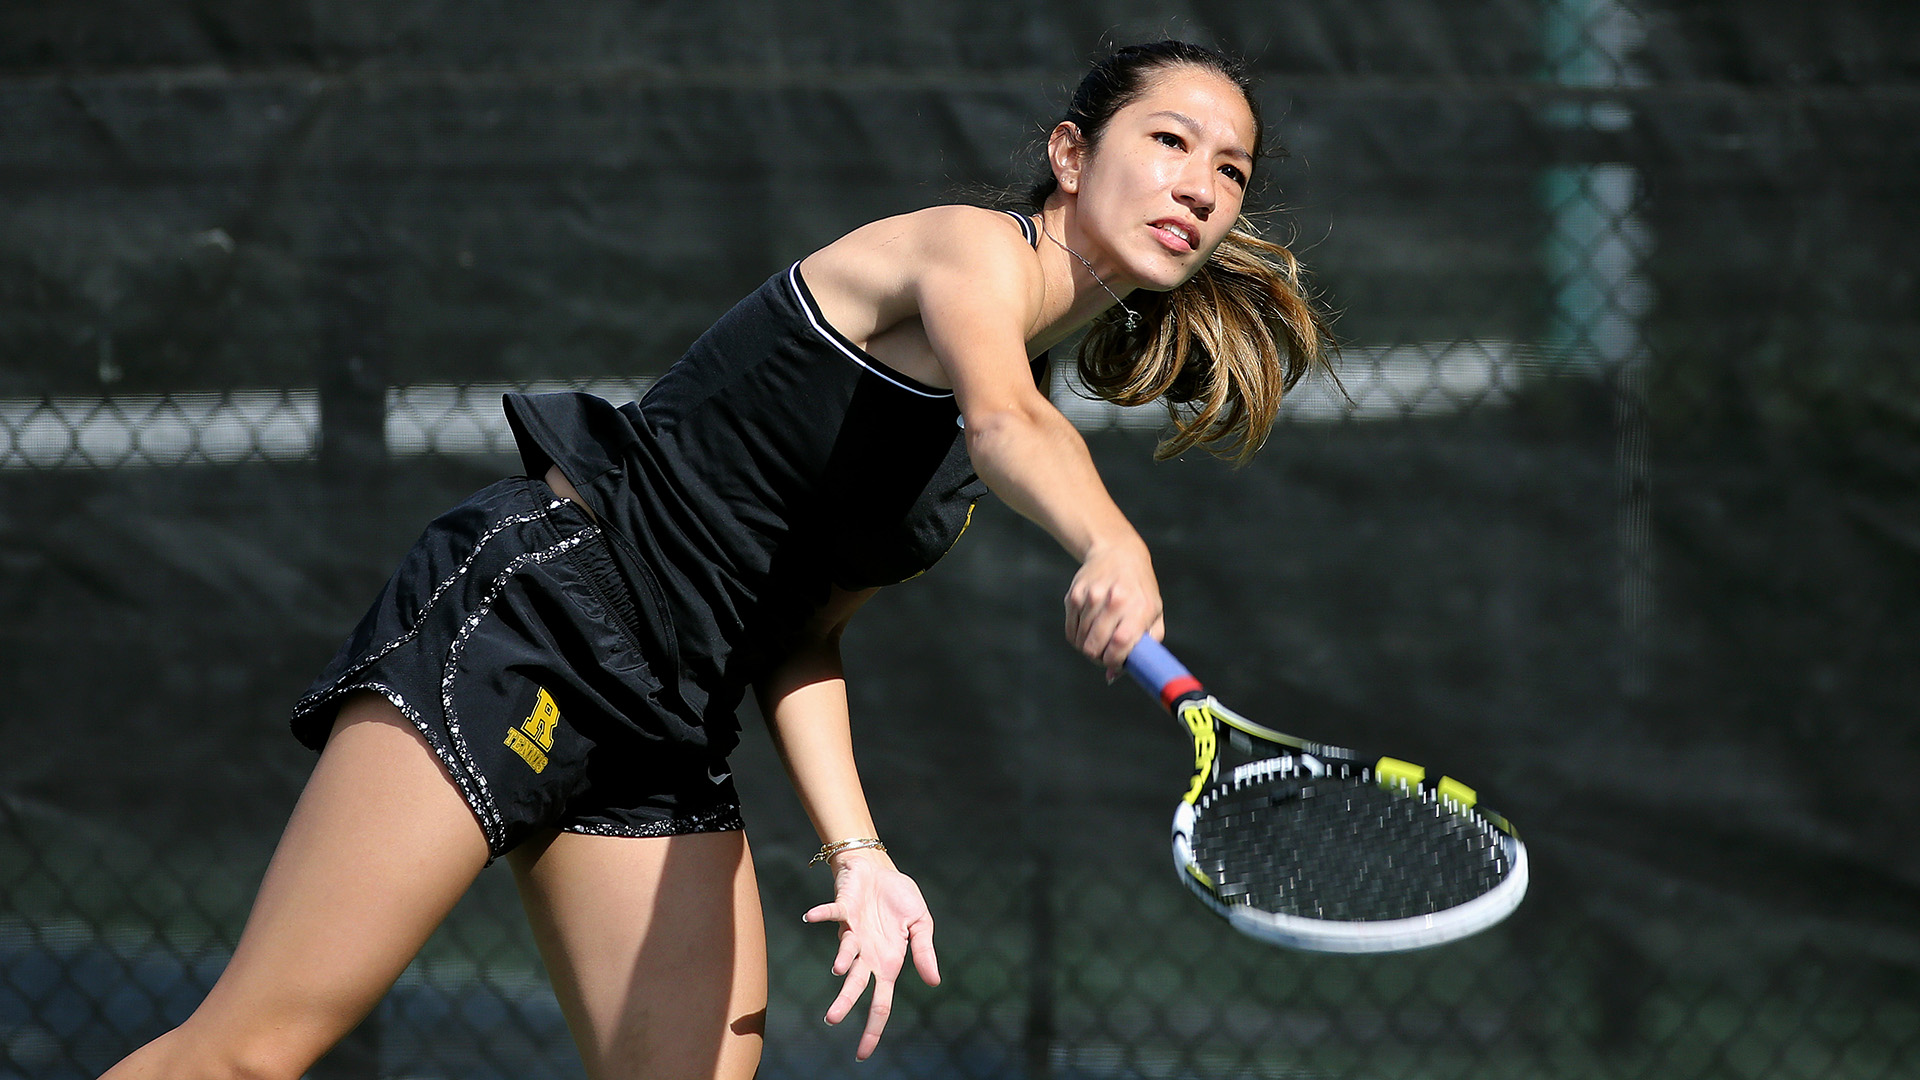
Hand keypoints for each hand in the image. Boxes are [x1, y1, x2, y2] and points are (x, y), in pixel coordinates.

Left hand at [801, 850, 940, 1059]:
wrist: (879, 869)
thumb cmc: (899, 898)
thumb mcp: (922, 924)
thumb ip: (924, 952)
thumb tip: (933, 983)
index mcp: (888, 962)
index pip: (880, 1003)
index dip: (872, 1028)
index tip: (861, 1054)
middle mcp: (867, 953)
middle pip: (855, 984)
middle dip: (845, 1002)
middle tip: (831, 1019)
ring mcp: (853, 932)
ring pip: (844, 953)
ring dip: (842, 960)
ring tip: (839, 970)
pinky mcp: (844, 908)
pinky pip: (832, 913)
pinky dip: (822, 915)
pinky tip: (809, 917)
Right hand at [1064, 539, 1164, 674]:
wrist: (1118, 554)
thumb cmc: (1140, 591)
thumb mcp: (1153, 614)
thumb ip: (1143, 647)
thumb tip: (1113, 676)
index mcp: (1139, 607)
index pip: (1120, 644)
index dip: (1114, 661)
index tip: (1114, 663)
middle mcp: (1115, 600)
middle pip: (1095, 647)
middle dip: (1099, 658)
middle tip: (1105, 654)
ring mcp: (1092, 596)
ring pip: (1081, 641)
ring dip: (1088, 647)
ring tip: (1099, 638)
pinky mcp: (1074, 595)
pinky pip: (1071, 630)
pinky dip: (1078, 636)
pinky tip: (1089, 627)